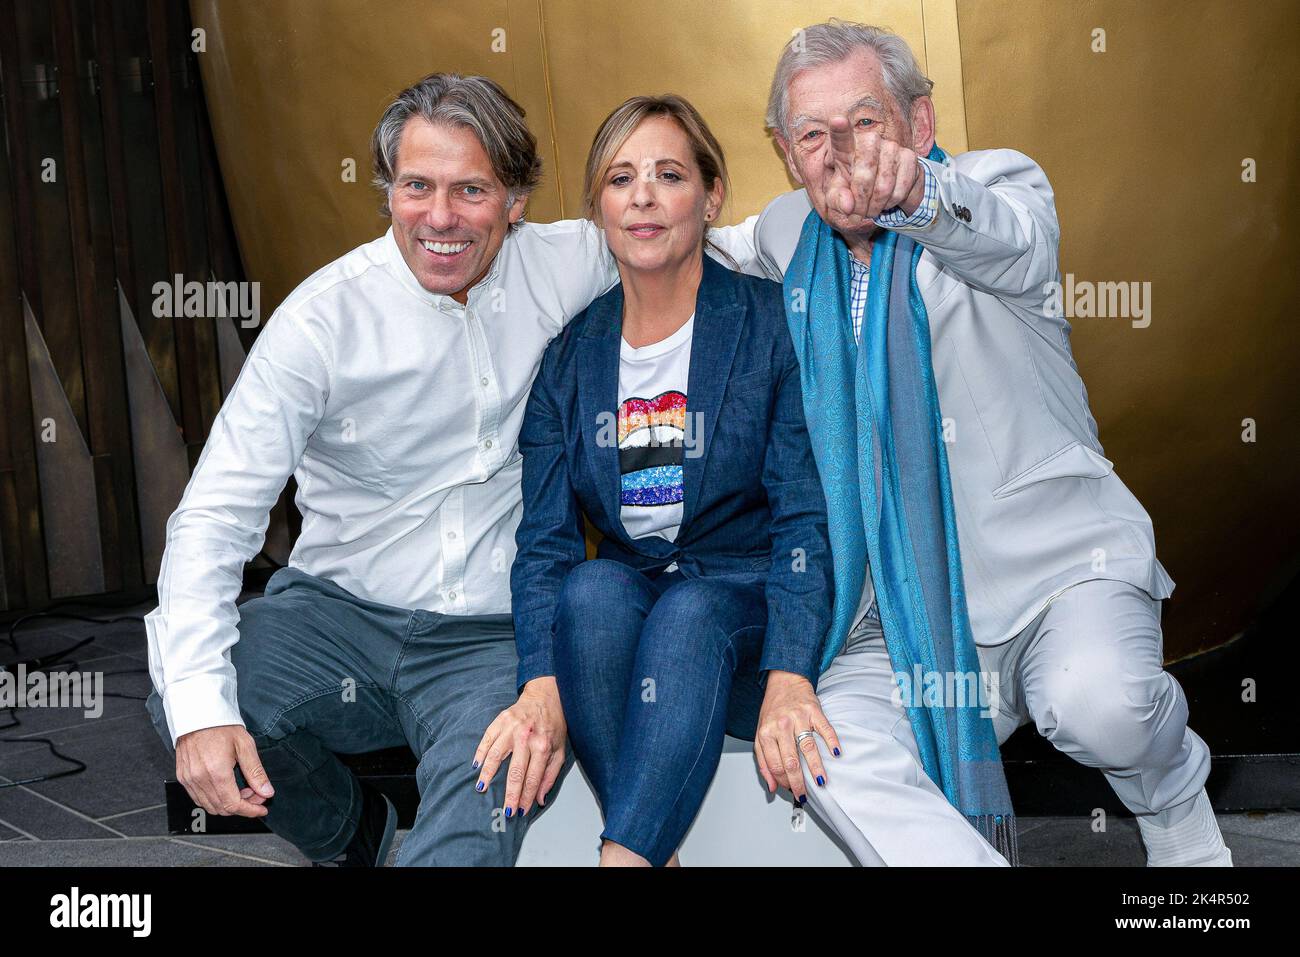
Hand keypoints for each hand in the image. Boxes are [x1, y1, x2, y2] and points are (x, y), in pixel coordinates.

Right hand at [175, 724, 274, 817]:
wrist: (197, 715)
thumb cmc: (220, 726)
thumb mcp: (245, 746)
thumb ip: (256, 772)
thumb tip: (266, 792)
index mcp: (216, 772)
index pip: (233, 805)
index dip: (250, 810)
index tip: (261, 809)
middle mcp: (199, 779)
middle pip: (222, 809)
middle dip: (242, 806)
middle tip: (256, 794)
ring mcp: (189, 780)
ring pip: (210, 806)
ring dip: (228, 804)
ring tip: (242, 789)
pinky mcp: (183, 777)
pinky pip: (198, 798)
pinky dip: (214, 799)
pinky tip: (226, 788)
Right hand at [473, 676, 566, 817]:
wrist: (546, 697)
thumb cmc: (553, 726)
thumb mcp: (559, 750)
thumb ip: (550, 776)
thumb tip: (540, 800)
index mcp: (543, 746)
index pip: (533, 778)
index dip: (526, 797)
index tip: (520, 811)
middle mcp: (527, 737)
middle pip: (515, 771)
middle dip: (510, 794)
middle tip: (504, 810)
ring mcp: (512, 728)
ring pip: (496, 755)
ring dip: (488, 774)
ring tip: (482, 788)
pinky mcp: (501, 720)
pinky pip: (487, 739)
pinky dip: (480, 753)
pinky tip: (476, 766)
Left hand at [754, 671, 840, 805]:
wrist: (785, 682)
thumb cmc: (773, 711)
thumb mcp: (760, 734)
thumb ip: (763, 761)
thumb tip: (771, 786)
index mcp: (766, 733)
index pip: (774, 765)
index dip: (782, 781)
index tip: (790, 789)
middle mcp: (781, 726)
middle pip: (790, 760)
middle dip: (798, 782)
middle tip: (804, 794)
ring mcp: (798, 718)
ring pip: (808, 747)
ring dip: (816, 767)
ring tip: (820, 782)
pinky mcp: (814, 711)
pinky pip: (825, 729)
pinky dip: (831, 741)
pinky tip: (835, 753)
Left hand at [820, 117, 924, 238]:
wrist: (884, 194)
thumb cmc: (855, 193)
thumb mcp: (839, 200)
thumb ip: (837, 201)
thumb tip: (847, 205)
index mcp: (846, 150)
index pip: (842, 139)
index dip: (840, 131)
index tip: (837, 120)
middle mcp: (870, 141)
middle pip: (865, 173)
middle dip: (861, 200)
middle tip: (858, 213)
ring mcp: (891, 147)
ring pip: (884, 185)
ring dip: (876, 206)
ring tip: (870, 209)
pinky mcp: (909, 157)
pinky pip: (900, 188)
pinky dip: (891, 203)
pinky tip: (886, 201)